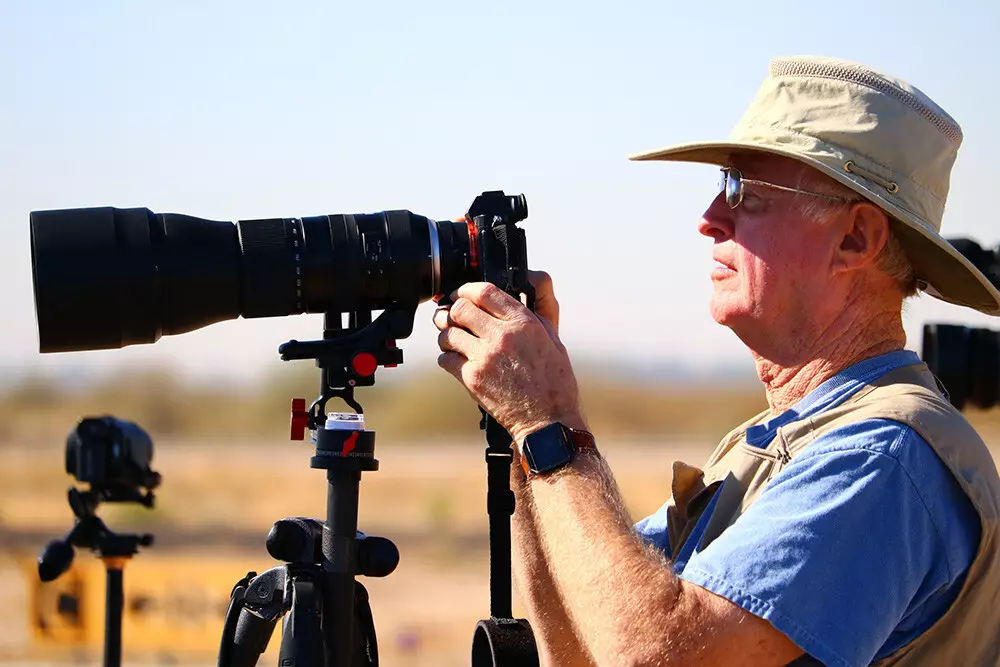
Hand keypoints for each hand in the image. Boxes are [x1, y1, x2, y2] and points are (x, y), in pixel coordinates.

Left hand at [433, 271, 585, 441]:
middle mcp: (502, 336)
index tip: (461, 293)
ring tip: (453, 339)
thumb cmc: (554, 382)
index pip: (485, 291)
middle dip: (452, 310)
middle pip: (460, 309)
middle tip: (451, 315)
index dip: (467, 289)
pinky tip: (456, 360)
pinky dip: (448, 357)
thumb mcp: (554, 338)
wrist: (547, 421)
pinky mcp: (472, 379)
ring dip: (447, 334)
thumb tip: (533, 279)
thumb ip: (539, 308)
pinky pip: (446, 359)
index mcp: (524, 323)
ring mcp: (485, 357)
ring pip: (448, 333)